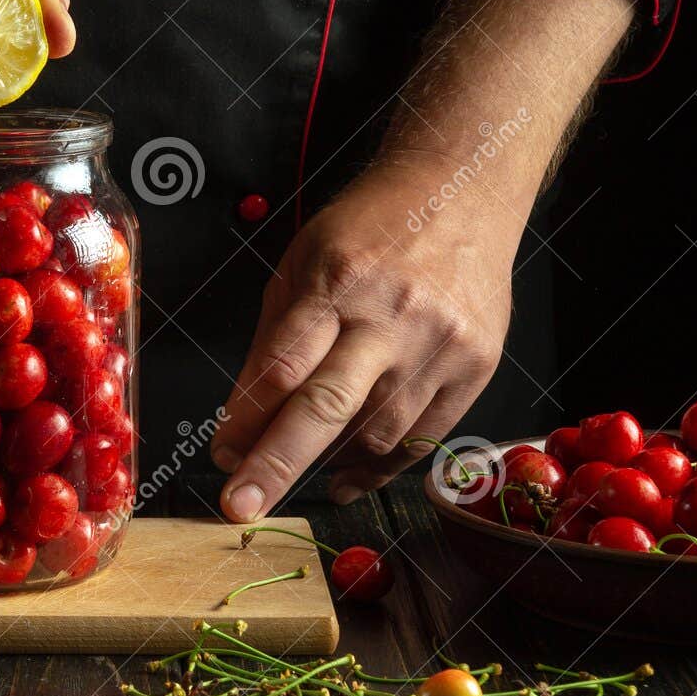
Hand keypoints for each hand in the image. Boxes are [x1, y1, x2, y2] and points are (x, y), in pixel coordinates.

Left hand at [208, 165, 517, 520]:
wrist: (462, 190)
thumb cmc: (368, 229)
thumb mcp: (302, 262)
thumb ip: (272, 339)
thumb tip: (239, 423)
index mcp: (337, 281)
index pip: (283, 365)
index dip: (246, 418)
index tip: (220, 457)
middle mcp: (391, 316)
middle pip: (327, 406)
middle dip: (276, 464)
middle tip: (238, 506)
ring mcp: (439, 345)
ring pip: (376, 433)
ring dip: (327, 464)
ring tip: (296, 469)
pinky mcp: (476, 367)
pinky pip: (421, 439)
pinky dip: (377, 466)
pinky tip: (343, 476)